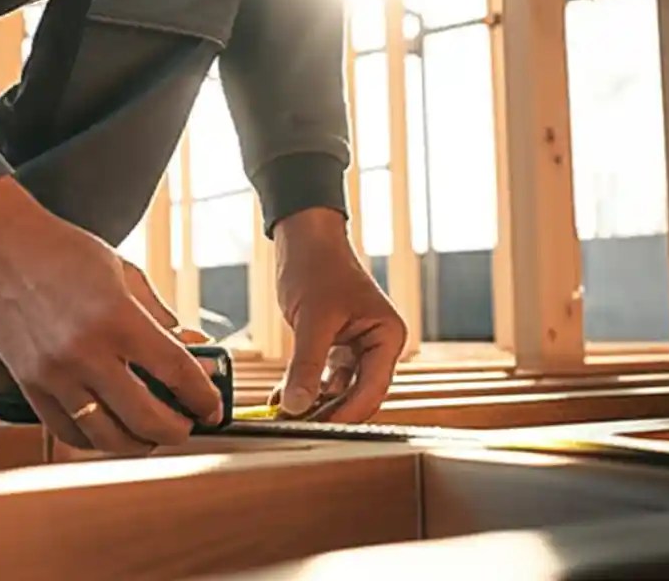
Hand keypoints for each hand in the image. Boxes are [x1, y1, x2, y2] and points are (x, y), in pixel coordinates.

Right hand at [0, 177, 223, 453]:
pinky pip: (68, 431)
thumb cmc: (62, 252)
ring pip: (107, 436)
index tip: (212, 409)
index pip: (176, 373)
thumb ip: (158, 316)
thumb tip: (190, 351)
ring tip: (151, 435)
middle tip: (187, 425)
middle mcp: (86, 352)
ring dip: (139, 444)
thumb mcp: (124, 273)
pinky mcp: (30, 384)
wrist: (1, 247)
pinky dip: (95, 440)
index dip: (203, 398)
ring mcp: (55, 373)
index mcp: (118, 318)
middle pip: (147, 418)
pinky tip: (109, 430)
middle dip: (178, 430)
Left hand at [269, 208, 405, 421]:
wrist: (304, 239)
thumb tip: (296, 406)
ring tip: (285, 418)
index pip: (373, 389)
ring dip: (312, 403)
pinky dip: (303, 387)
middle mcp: (377, 345)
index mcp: (387, 336)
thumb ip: (306, 366)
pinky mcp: (333, 346)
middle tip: (296, 428)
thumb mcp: (312, 319)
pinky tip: (281, 399)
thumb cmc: (318, 267)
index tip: (318, 429)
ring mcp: (356, 347)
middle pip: (357, 394)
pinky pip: (321, 375)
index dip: (346, 413)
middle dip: (327, 412)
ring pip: (337, 389)